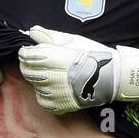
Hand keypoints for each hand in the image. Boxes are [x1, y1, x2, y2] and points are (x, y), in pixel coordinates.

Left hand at [18, 25, 138, 114]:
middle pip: (29, 72)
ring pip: (34, 87)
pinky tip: (52, 87)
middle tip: (34, 61)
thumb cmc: (92, 55)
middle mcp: (56, 78)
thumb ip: (50, 36)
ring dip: (37, 79)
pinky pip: (42, 101)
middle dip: (28, 65)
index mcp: (58, 58)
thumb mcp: (73, 40)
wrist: (112, 76)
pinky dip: (43, 94)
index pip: (29, 57)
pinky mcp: (61, 106)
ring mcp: (58, 94)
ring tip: (48, 74)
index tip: (27, 51)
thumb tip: (32, 31)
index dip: (26, 53)